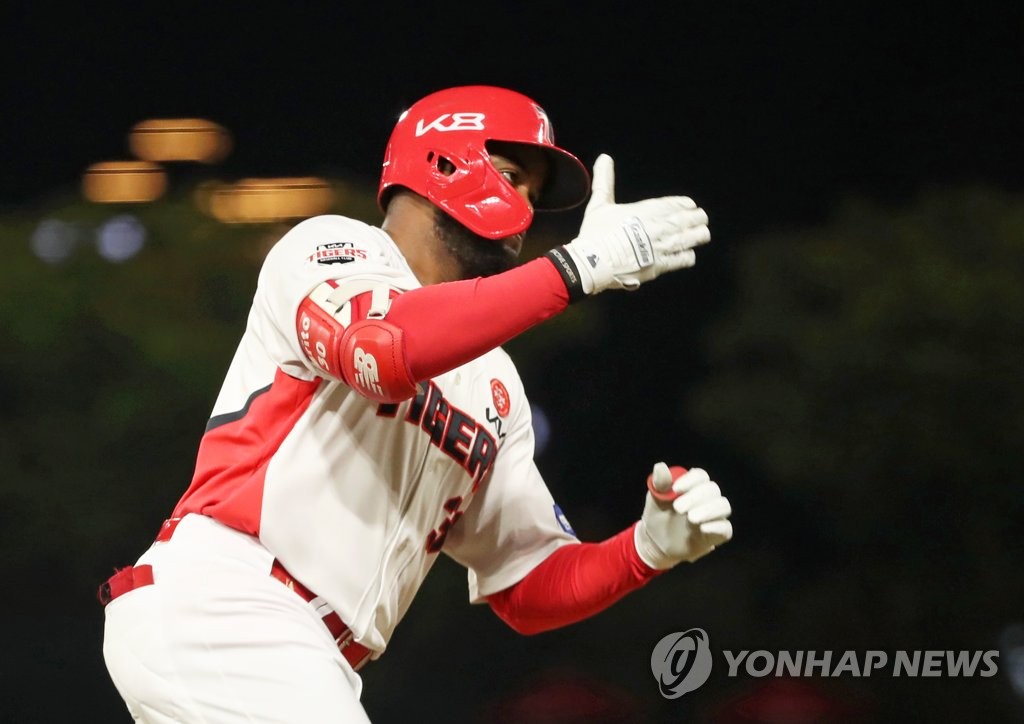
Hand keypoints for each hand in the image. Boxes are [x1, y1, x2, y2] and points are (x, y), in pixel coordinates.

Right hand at [562, 154, 709, 294]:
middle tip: (700, 219)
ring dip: (698, 235)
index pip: (677, 203)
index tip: (691, 206)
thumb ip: (605, 180)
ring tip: (701, 234)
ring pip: (693, 237)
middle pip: (691, 219)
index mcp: (648, 209)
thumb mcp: (600, 203)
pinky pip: (685, 259)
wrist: (594, 263)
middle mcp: (660, 226)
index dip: (687, 205)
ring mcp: (663, 246)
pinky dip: (688, 255)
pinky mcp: (662, 265)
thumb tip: (604, 158)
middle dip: (697, 218)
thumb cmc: (596, 233)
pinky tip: (688, 254)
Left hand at [634, 462, 732, 568]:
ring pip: (723, 506)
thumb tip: (660, 466)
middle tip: (678, 508)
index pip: (700, 475)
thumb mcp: (655, 499)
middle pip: (712, 489)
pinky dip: (716, 527)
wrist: (656, 542)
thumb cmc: (658, 515)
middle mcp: (706, 498)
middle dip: (696, 497)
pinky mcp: (716, 534)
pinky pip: (726, 528)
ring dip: (709, 510)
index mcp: (692, 486)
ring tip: (691, 518)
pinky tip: (702, 529)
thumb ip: (660, 483)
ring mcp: (713, 516)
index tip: (676, 489)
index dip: (690, 480)